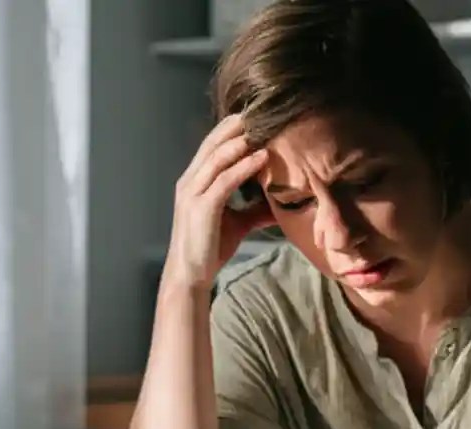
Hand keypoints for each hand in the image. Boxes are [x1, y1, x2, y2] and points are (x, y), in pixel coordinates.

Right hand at [164, 114, 275, 288]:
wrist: (191, 275)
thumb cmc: (210, 248)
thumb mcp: (237, 223)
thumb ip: (255, 209)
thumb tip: (280, 204)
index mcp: (194, 181)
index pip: (212, 145)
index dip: (232, 129)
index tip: (255, 117)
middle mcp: (190, 181)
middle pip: (213, 143)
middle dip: (236, 125)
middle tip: (260, 111)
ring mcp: (193, 193)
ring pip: (217, 157)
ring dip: (242, 141)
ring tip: (264, 128)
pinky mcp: (202, 207)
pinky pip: (224, 180)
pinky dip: (244, 167)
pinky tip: (262, 158)